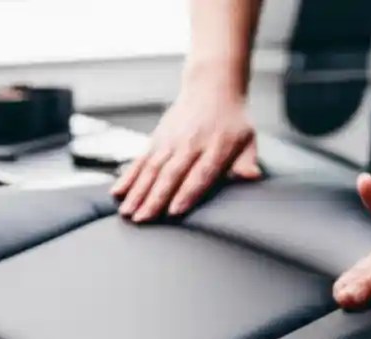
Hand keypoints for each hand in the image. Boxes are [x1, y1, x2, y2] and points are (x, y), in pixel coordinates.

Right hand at [111, 84, 261, 222]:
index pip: (200, 174)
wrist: (211, 86)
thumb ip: (247, 162)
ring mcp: (171, 140)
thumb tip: (253, 176)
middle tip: (143, 219)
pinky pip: (141, 159)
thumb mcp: (248, 139)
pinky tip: (117, 192)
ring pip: (152, 169)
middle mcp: (190, 144)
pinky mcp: (157, 138)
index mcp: (216, 147)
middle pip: (171, 174)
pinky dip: (128, 176)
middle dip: (155, 198)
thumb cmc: (232, 121)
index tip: (174, 211)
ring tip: (128, 212)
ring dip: (138, 192)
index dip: (186, 193)